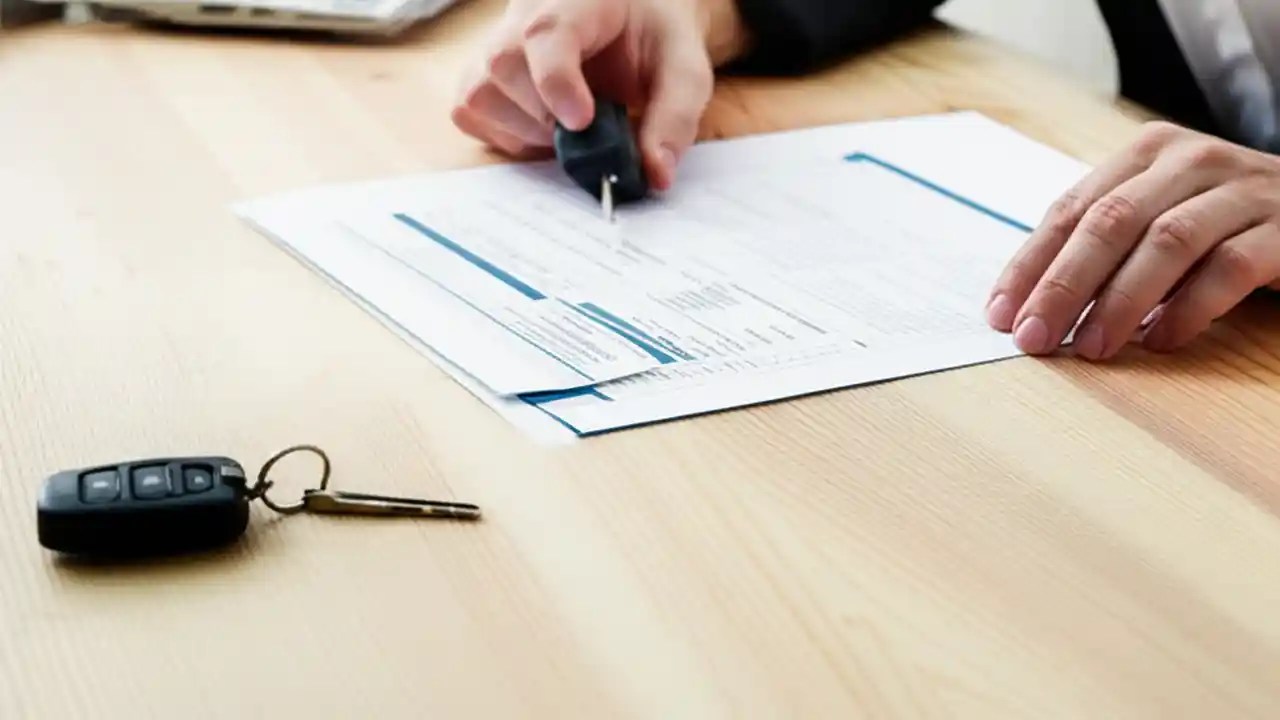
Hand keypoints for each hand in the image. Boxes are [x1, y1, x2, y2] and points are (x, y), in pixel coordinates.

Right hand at [450, 0, 750, 189]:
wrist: (633, 19)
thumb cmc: (654, 38)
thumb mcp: (684, 69)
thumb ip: (674, 118)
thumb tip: (655, 175)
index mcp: (575, 0)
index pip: (546, 33)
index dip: (556, 81)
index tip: (582, 122)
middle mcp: (522, 14)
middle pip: (503, 65)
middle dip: (545, 116)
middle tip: (589, 129)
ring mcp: (494, 42)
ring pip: (479, 94)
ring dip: (526, 131)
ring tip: (569, 129)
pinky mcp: (482, 75)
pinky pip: (472, 113)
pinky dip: (508, 136)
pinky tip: (545, 130)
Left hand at [987, 121, 1279, 359]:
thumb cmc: (1225, 222)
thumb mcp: (1160, 218)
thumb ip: (1107, 247)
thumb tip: (1031, 307)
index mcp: (1147, 155)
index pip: (1071, 209)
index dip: (1030, 264)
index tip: (1000, 315)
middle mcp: (1192, 161)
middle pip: (1111, 223)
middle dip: (1063, 285)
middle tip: (1033, 337)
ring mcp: (1243, 190)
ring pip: (1167, 241)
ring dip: (1120, 300)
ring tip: (1091, 347)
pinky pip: (1231, 267)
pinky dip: (1189, 307)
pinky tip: (1160, 341)